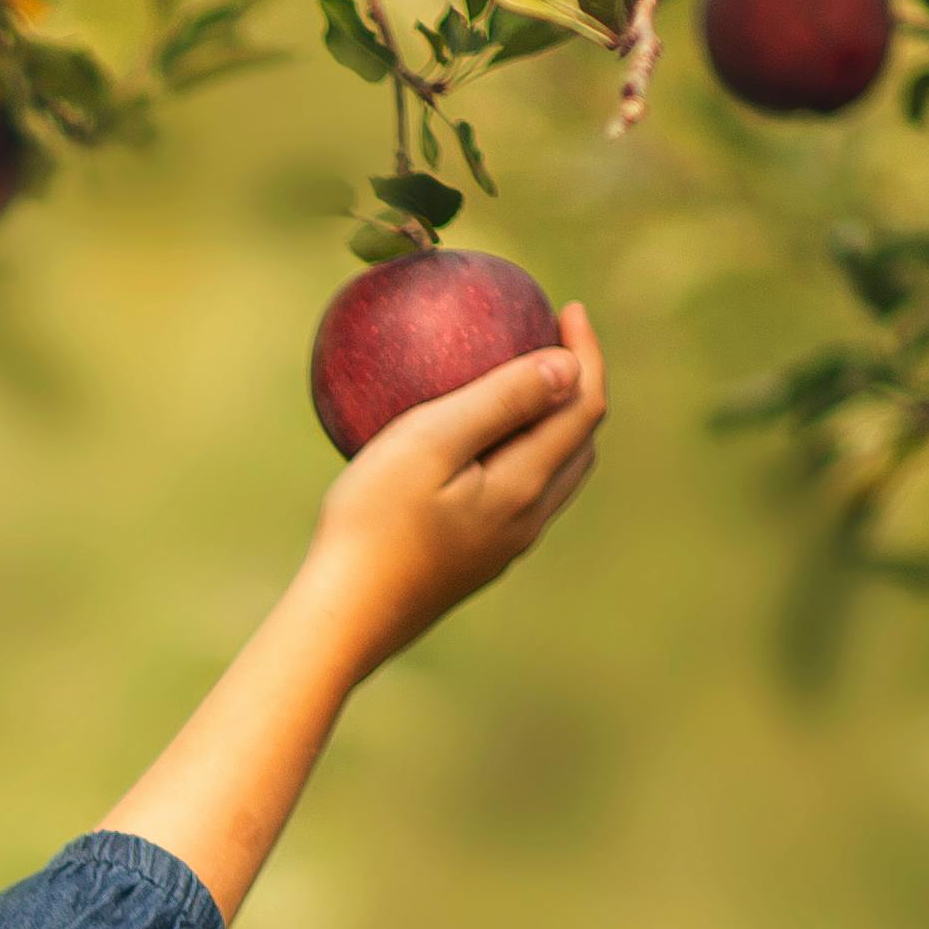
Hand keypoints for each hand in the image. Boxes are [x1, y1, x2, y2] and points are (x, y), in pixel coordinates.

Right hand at [299, 305, 608, 672]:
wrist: (342, 621)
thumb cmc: (372, 524)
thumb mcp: (429, 442)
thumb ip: (502, 401)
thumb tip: (569, 366)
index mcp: (525, 484)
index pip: (583, 406)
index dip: (587, 352)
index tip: (568, 308)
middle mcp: (527, 520)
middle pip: (580, 443)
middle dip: (581, 387)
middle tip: (554, 342)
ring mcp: (502, 548)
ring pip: (555, 477)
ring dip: (557, 426)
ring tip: (527, 390)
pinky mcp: (473, 565)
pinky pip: (519, 498)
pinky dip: (523, 456)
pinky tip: (477, 451)